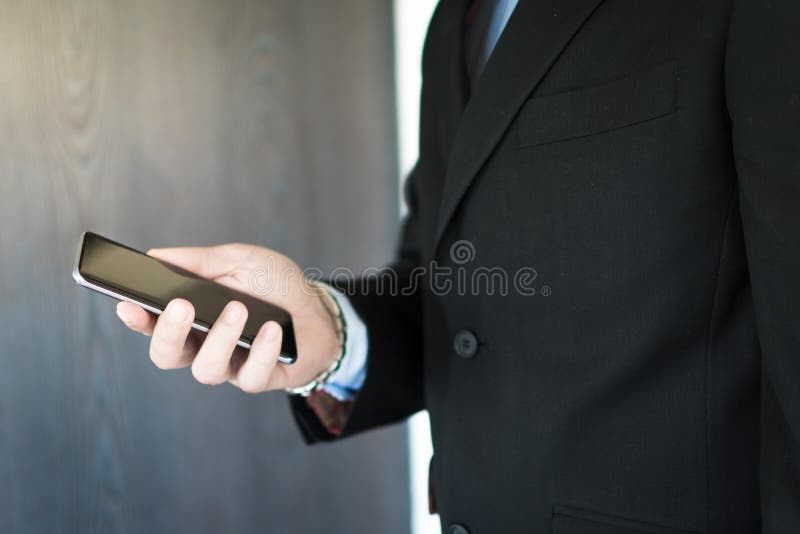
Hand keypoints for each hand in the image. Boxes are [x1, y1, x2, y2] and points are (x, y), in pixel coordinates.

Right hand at [115, 243, 340, 392]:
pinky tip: (273, 329)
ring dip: (219, 337)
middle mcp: (204, 346)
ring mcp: (232, 365)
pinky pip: (252, 376)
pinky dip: (262, 351)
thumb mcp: (240, 260)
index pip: (153, 325)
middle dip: (169, 332)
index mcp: (192, 317)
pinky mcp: (262, 378)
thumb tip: (156, 255)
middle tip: (180, 306)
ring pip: (207, 369)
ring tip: (238, 309)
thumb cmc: (274, 286)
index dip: (137, 319)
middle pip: (168, 355)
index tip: (126, 304)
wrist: (320, 308)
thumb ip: (201, 261)